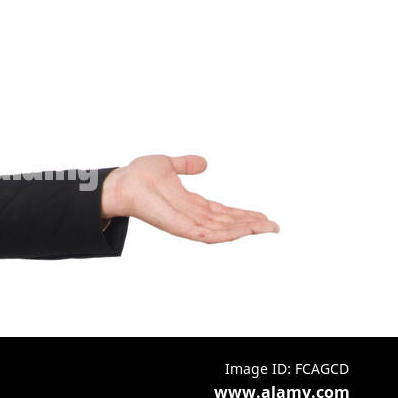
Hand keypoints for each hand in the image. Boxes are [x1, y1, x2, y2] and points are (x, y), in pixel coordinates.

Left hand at [100, 154, 278, 242]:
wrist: (121, 182)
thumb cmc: (138, 175)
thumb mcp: (168, 165)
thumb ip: (186, 164)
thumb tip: (204, 163)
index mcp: (191, 204)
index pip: (223, 213)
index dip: (243, 215)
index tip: (263, 216)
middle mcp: (192, 216)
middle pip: (228, 224)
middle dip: (252, 225)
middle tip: (275, 226)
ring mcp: (188, 224)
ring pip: (224, 231)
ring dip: (247, 229)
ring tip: (268, 228)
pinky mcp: (181, 228)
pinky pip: (209, 234)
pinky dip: (228, 233)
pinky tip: (245, 230)